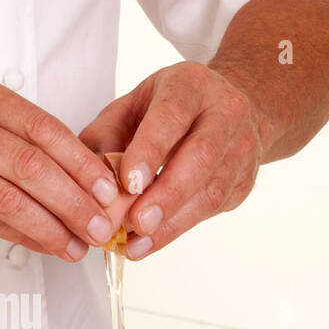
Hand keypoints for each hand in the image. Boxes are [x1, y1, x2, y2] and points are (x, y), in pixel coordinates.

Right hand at [0, 77, 125, 259]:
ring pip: (13, 195)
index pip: (44, 127)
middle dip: (77, 198)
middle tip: (104, 221)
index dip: (83, 160)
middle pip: (35, 163)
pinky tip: (46, 245)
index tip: (108, 186)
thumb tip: (65, 166)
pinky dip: (23, 235)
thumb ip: (4, 133)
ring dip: (55, 223)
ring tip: (81, 242)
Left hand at [80, 62, 265, 257]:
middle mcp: (225, 113)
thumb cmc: (170, 108)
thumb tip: (84, 180)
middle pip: (201, 156)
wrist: (231, 107)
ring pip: (212, 189)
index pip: (172, 116)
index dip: (150, 150)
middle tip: (136, 222)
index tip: (128, 182)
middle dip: (167, 193)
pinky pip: (213, 209)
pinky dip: (178, 229)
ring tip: (137, 243)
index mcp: (190, 86)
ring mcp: (241, 149)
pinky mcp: (244, 182)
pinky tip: (149, 242)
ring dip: (172, 222)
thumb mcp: (132, 106)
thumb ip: (105, 137)